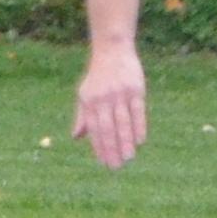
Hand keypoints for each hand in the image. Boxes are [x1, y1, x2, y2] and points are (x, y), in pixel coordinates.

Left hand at [71, 42, 146, 169]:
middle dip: (111, 148)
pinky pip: (137, 111)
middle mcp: (103, 98)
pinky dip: (138, 126)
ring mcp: (119, 93)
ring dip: (125, 142)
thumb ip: (82, 117)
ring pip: (123, 122)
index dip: (98, 146)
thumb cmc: (97, 77)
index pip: (93, 128)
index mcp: (89, 101)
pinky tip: (140, 141)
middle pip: (107, 128)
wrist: (112, 50)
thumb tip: (76, 138)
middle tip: (116, 167)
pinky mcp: (135, 89)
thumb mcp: (85, 94)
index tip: (103, 162)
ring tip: (128, 158)